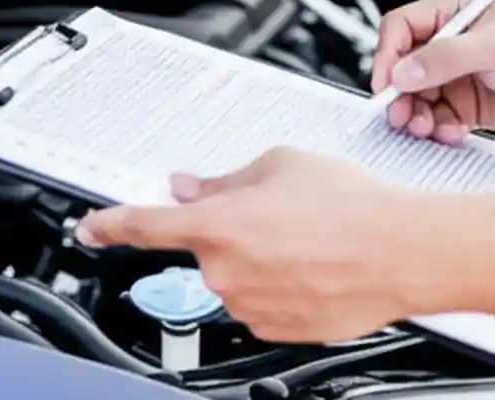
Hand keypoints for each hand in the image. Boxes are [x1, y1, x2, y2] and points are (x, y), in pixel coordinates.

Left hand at [76, 148, 457, 342]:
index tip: (90, 228)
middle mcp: (226, 271)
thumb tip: (190, 187)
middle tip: (278, 214)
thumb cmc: (353, 204)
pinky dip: (277, 285)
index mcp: (218, 224)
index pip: (144, 226)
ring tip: (307, 239)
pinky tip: (312, 266)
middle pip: (204, 249)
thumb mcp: (281, 165)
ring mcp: (249, 306)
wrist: (405, 252)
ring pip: (233, 277)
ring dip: (256, 258)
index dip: (109, 225)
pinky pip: (259, 303)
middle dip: (230, 230)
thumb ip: (224, 179)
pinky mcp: (275, 329)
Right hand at [371, 0, 494, 142]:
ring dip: (415, 115)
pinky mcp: (463, 106)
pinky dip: (438, 129)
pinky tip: (455, 130)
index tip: (387, 82)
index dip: (388, 55)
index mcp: (451, 14)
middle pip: (401, 68)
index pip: (400, 28)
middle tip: (400, 114)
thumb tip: (403, 72)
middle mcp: (447, 45)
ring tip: (425, 126)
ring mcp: (453, 77)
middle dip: (398, 94)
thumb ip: (447, 58)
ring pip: (414, 98)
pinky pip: (436, 120)